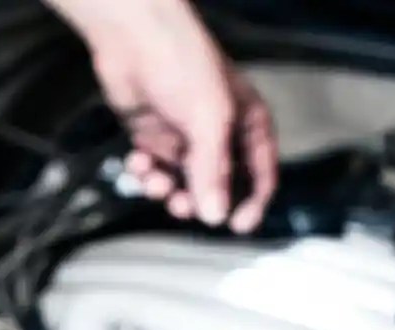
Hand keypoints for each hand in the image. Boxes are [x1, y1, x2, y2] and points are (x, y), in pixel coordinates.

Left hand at [45, 0, 277, 232]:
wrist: (133, 39)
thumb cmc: (182, 63)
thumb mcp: (209, 120)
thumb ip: (213, 171)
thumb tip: (215, 215)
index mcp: (246, 124)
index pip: (261, 173)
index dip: (252, 202)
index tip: (237, 226)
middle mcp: (217, 133)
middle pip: (216, 185)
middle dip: (198, 200)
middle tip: (182, 206)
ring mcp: (184, 135)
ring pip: (181, 182)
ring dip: (166, 190)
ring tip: (155, 182)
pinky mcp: (154, 135)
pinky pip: (154, 169)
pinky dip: (145, 173)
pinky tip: (137, 162)